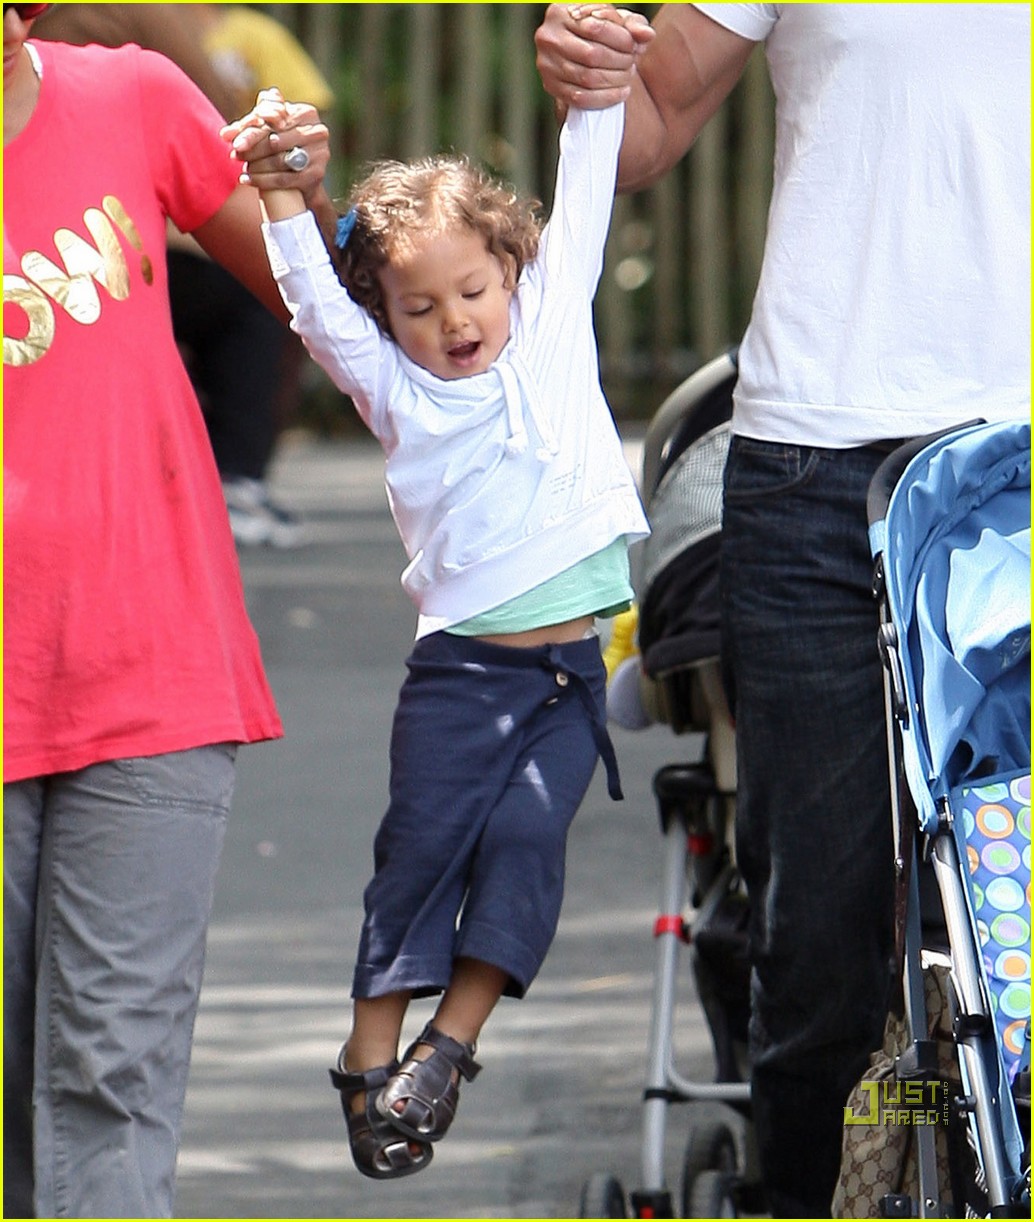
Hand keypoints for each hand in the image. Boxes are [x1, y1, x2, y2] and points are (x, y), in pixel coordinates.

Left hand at [222, 89, 331, 209]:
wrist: (305, 176)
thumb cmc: (283, 145)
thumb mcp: (269, 129)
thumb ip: (248, 126)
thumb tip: (225, 134)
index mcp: (306, 113)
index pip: (273, 120)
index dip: (251, 130)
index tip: (234, 141)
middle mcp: (318, 131)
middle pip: (275, 140)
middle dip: (252, 149)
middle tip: (234, 155)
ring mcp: (320, 153)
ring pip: (279, 160)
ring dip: (256, 166)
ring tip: (242, 169)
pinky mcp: (317, 174)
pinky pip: (284, 179)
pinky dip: (263, 181)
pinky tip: (248, 180)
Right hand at [535, 3, 653, 111]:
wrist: (574, 49)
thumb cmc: (597, 31)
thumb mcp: (613, 21)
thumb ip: (632, 25)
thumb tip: (647, 35)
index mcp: (560, 12)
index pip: (596, 28)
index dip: (621, 40)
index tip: (634, 47)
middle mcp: (548, 37)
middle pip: (592, 55)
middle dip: (619, 62)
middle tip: (633, 64)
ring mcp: (546, 64)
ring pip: (588, 79)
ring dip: (615, 81)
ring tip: (628, 76)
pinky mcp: (550, 87)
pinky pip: (581, 99)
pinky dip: (606, 98)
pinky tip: (621, 93)